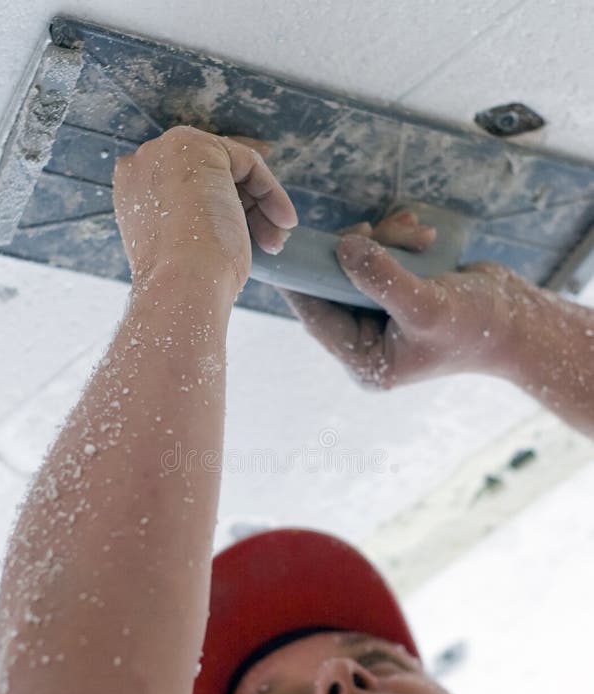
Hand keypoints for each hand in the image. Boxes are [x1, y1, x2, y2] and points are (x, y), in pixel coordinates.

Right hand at [112, 126, 297, 293]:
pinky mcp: (196, 146)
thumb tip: (231, 216)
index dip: (226, 205)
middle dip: (247, 208)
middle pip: (211, 176)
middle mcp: (144, 165)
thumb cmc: (188, 282)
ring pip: (231, 168)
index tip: (254, 228)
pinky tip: (284, 223)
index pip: (189, 186)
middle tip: (271, 242)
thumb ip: (200, 221)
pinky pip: (247, 162)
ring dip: (262, 206)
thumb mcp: (189, 249)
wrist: (181, 286)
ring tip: (277, 242)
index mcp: (134, 193)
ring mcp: (165, 151)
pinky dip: (271, 192)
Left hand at [277, 210, 529, 389]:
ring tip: (416, 232)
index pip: (317, 320)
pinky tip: (421, 233)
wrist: (517, 322)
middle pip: (334, 291)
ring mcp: (378, 320)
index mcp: (366, 361)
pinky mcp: (392, 297)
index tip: (282, 250)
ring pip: (356, 271)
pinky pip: (377, 262)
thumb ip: (383, 278)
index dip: (298, 284)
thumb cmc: (477, 325)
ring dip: (384, 243)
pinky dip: (395, 243)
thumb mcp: (428, 303)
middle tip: (372, 227)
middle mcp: (366, 344)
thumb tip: (343, 247)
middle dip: (355, 253)